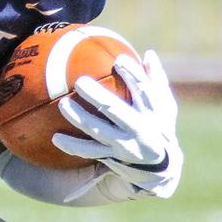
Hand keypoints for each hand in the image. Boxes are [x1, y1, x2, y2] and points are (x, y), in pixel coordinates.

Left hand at [52, 50, 182, 199]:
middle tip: (80, 82)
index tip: (118, 60)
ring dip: (80, 118)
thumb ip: (156, 80)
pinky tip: (55, 137)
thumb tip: (149, 53)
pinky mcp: (113, 156)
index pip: (144, 90)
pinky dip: (73, 146)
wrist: (161, 168)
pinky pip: (90, 152)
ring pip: (98, 131)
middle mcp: (139, 129)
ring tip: (63, 104)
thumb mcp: (166, 106)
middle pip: (115, 110)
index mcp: (153, 112)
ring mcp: (124, 145)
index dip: (132, 75)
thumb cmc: (160, 127)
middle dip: (98, 97)